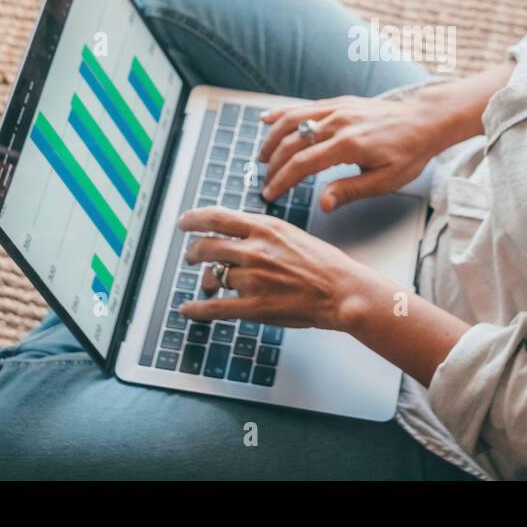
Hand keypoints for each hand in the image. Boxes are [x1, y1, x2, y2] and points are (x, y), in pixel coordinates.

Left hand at [176, 206, 385, 329]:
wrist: (342, 291)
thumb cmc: (325, 264)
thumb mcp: (292, 234)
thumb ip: (263, 232)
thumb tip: (238, 234)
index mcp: (265, 228)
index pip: (216, 217)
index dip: (193, 219)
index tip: (184, 222)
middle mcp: (254, 250)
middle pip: (206, 246)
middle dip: (193, 253)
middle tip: (191, 256)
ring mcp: (252, 279)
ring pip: (212, 277)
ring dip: (205, 281)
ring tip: (205, 282)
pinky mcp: (253, 306)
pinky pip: (214, 307)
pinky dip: (196, 308)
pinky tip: (188, 308)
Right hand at [257, 95, 449, 210]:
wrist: (425, 121)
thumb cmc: (409, 153)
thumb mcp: (385, 181)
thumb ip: (350, 190)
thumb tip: (323, 203)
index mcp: (348, 145)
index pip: (302, 164)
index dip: (281, 181)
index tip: (270, 194)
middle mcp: (338, 123)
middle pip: (291, 143)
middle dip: (272, 165)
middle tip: (265, 182)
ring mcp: (338, 109)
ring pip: (292, 120)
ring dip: (271, 138)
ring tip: (260, 157)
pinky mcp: (340, 102)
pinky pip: (304, 107)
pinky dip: (283, 114)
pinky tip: (268, 120)